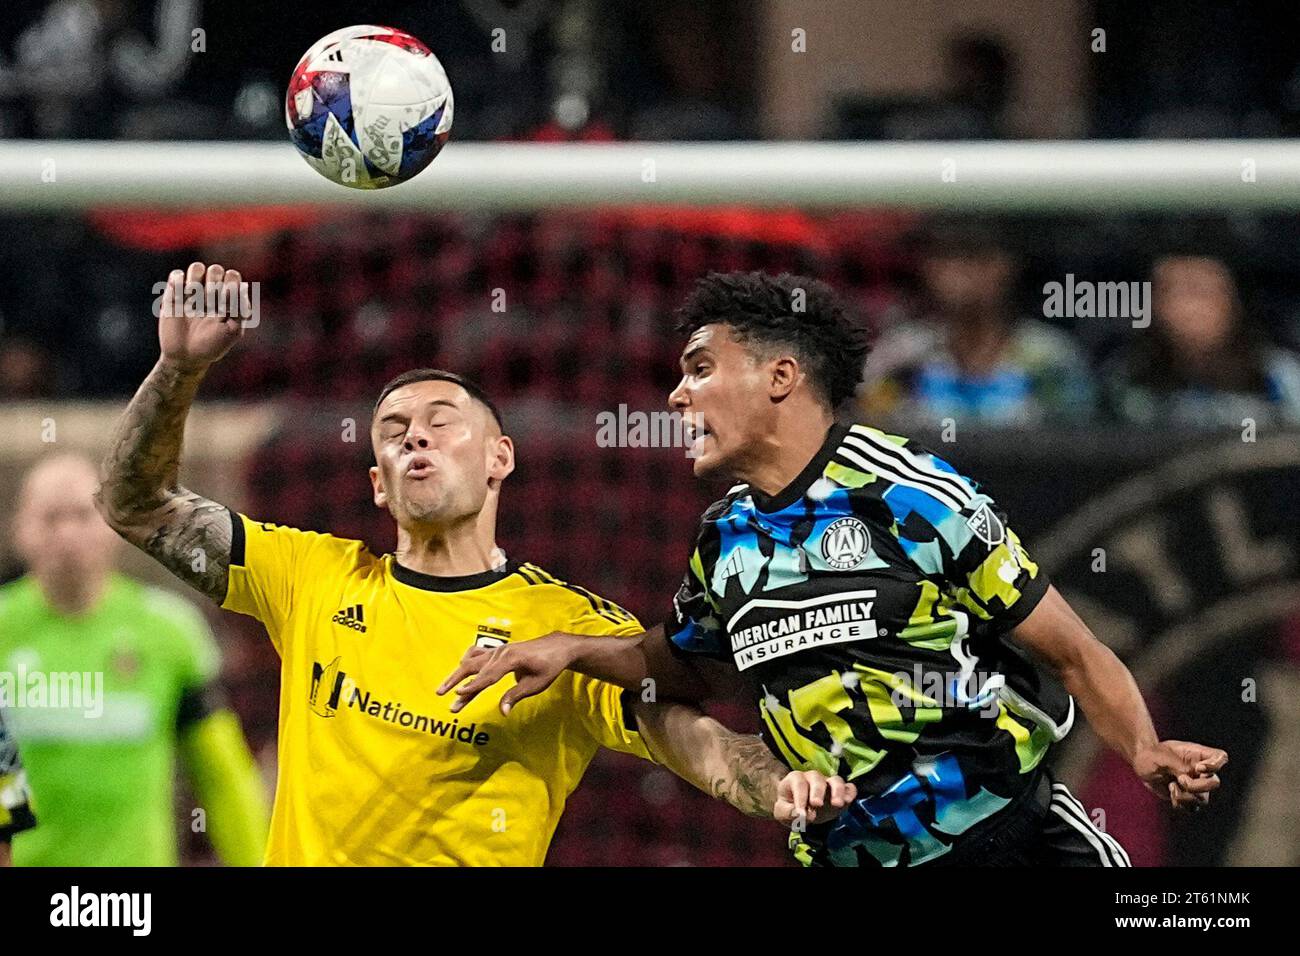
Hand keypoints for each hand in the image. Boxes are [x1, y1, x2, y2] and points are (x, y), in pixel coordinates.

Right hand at [158, 262, 250, 370]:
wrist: (186, 356)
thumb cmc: (213, 345)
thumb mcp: (233, 331)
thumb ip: (240, 309)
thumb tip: (240, 286)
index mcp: (229, 297)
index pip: (233, 276)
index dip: (230, 286)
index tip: (224, 306)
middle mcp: (212, 291)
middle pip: (216, 269)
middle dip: (213, 286)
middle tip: (209, 305)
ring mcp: (193, 291)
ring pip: (197, 267)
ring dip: (196, 280)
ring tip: (193, 298)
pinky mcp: (174, 293)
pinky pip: (177, 275)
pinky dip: (179, 282)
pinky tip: (181, 297)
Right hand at [436, 632, 581, 714]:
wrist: (556, 647)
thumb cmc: (548, 666)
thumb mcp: (535, 684)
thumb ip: (515, 696)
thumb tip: (502, 712)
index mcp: (511, 660)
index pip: (487, 676)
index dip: (472, 686)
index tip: (457, 695)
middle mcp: (501, 653)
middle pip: (473, 667)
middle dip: (455, 681)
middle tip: (440, 694)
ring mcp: (498, 650)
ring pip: (472, 661)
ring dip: (456, 674)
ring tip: (444, 688)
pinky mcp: (498, 651)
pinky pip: (477, 654)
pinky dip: (466, 662)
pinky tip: (460, 670)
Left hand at [774, 770, 856, 825]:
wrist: (802, 811)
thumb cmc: (790, 808)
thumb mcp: (783, 812)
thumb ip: (789, 813)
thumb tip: (800, 815)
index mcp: (796, 779)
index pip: (798, 784)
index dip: (800, 798)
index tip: (802, 815)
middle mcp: (813, 778)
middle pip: (817, 779)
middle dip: (817, 791)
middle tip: (817, 805)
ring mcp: (828, 783)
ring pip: (835, 780)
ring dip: (837, 791)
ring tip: (837, 804)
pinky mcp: (841, 792)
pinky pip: (849, 787)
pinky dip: (850, 793)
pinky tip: (848, 802)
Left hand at [1133, 740, 1226, 809]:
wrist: (1143, 765)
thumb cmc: (1153, 755)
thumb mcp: (1162, 756)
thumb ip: (1178, 766)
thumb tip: (1188, 778)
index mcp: (1198, 755)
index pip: (1220, 757)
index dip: (1215, 765)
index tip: (1199, 768)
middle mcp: (1201, 771)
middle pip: (1214, 783)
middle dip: (1197, 786)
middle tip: (1181, 780)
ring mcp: (1196, 785)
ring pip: (1202, 799)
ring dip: (1185, 796)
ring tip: (1171, 786)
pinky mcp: (1187, 797)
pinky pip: (1191, 808)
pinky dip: (1179, 803)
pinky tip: (1170, 791)